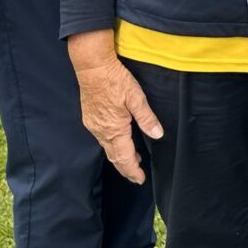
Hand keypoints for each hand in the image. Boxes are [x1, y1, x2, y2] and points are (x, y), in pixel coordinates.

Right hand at [66, 30, 162, 184]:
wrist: (92, 68)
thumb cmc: (115, 80)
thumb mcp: (136, 97)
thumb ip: (147, 118)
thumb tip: (157, 134)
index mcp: (114, 129)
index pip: (124, 158)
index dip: (132, 171)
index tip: (140, 180)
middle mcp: (101, 131)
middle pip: (114, 157)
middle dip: (126, 168)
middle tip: (136, 176)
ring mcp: (93, 125)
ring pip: (107, 148)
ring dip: (119, 156)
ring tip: (133, 160)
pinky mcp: (90, 118)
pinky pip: (101, 138)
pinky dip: (112, 145)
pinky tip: (119, 140)